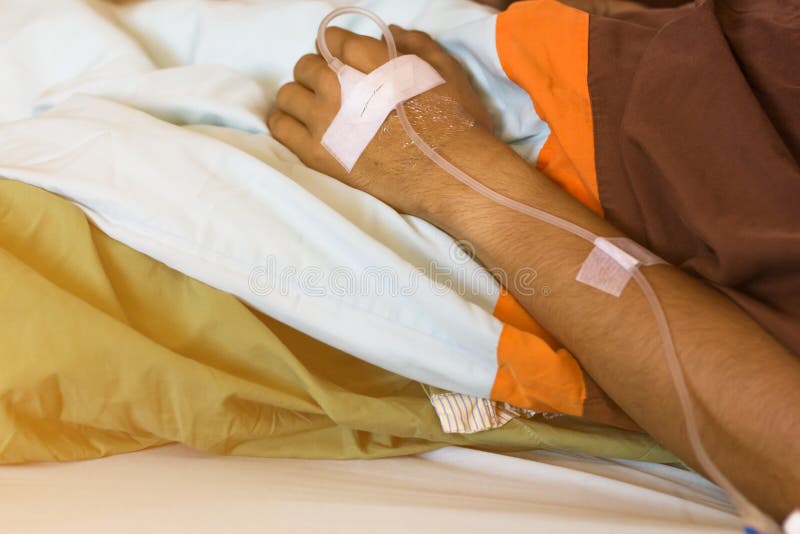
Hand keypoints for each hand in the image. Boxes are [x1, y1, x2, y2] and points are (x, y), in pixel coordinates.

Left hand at [268, 25, 499, 217]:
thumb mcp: (445, 70)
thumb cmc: (454, 122)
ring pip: (288, 94)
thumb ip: (415, 44)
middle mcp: (341, 85)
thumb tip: (392, 33)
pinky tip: (300, 126)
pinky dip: (286, 121)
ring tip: (316, 109)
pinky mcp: (318, 153)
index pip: (332, 40)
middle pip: (306, 66)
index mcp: (369, 59)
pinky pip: (281, 127)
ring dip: (300, 97)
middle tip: (333, 90)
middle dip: (318, 73)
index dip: (336, 48)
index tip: (340, 60)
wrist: (449, 172)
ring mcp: (326, 120)